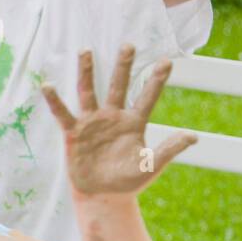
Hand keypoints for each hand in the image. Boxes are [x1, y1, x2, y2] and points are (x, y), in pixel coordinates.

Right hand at [41, 45, 195, 196]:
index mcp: (134, 123)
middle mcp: (113, 117)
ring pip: (89, 91)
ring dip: (87, 72)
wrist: (102, 195)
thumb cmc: (128, 181)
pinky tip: (48, 86)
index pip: (147, 97)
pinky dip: (55, 101)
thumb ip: (169, 149)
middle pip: (118, 86)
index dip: (156, 80)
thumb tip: (193, 136)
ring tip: (85, 51)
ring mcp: (92, 122)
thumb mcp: (151, 165)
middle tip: (128, 45)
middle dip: (123, 66)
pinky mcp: (74, 132)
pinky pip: (64, 113)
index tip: (166, 61)